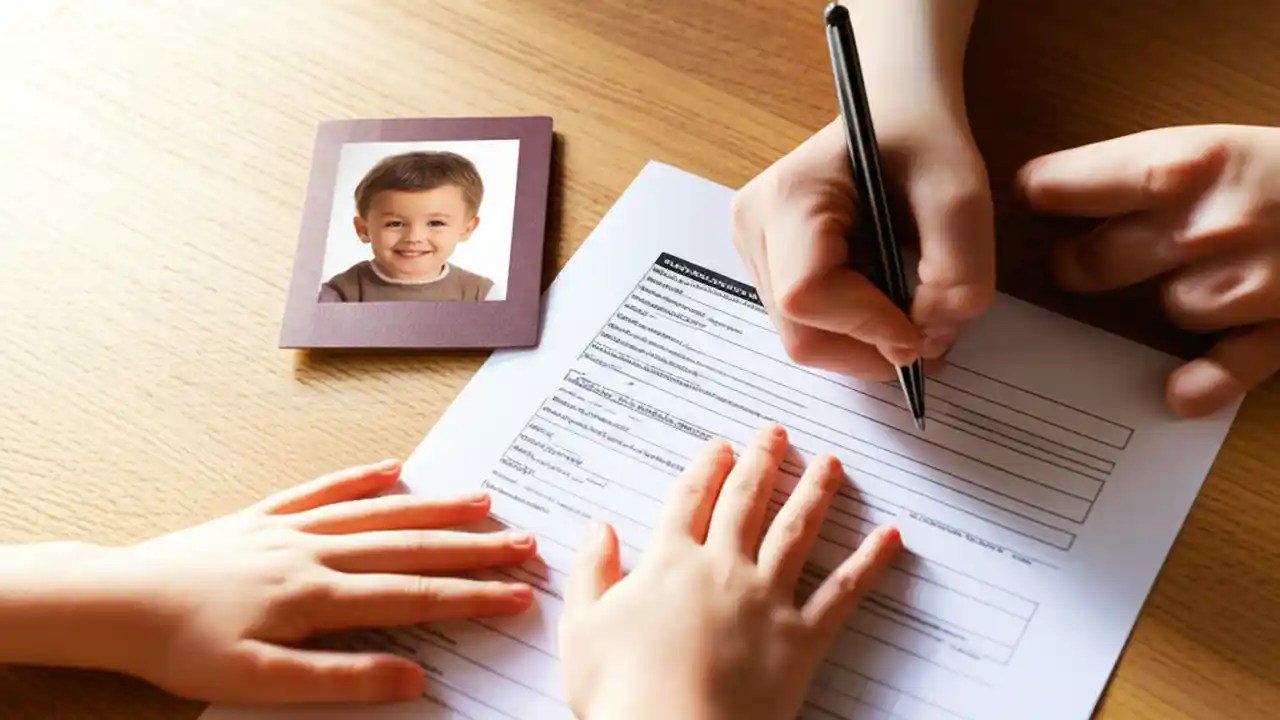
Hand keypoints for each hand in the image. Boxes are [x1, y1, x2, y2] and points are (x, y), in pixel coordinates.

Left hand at [106, 461, 535, 702]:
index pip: (414, 595)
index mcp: (316, 595)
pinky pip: (322, 489)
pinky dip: (360, 477)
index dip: (472, 596)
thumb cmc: (182, 648)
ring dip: (434, 508)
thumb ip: (339, 677)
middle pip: (409, 547)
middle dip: (473, 547)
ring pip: (377, 513)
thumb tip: (412, 676)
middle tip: (526, 544)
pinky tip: (394, 469)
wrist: (117, 602)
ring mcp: (290, 528)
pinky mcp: (264, 516)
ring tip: (483, 501)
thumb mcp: (258, 681)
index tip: (519, 595)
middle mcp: (313, 551)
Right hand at [559, 425, 901, 719]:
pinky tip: (888, 537)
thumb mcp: (583, 628)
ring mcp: (766, 600)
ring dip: (814, 492)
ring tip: (830, 463)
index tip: (722, 445)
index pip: (690, 500)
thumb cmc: (623, 693)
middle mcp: (723, 569)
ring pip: (795, 532)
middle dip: (762, 461)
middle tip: (776, 432)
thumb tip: (598, 528)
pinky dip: (868, 562)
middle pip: (745, 502)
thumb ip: (592, 573)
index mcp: (670, 563)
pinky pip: (842, 592)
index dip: (706, 468)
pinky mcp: (802, 639)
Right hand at [731, 114, 993, 378]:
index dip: (867, 327)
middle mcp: (753, 227)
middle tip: (924, 337)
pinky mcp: (764, 265)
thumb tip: (928, 340)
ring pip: (801, 337)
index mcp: (789, 197)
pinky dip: (849, 329)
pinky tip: (878, 296)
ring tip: (904, 307)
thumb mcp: (963, 195)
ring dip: (861, 341)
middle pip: (799, 332)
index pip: (808, 295)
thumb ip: (959, 273)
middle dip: (866, 348)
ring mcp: (751, 248)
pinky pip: (804, 325)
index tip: (923, 331)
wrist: (895, 110)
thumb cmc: (923, 139)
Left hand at [1017, 125, 1279, 416]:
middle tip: (1076, 262)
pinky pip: (1220, 374)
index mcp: (1182, 162)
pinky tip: (1179, 391)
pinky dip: (1198, 385)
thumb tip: (1052, 194)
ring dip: (1170, 302)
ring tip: (1192, 284)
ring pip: (1164, 309)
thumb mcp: (1227, 142)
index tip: (1028, 207)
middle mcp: (1204, 225)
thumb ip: (1149, 171)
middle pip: (1088, 262)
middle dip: (1076, 264)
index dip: (1038, 200)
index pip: (1060, 187)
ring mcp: (1246, 285)